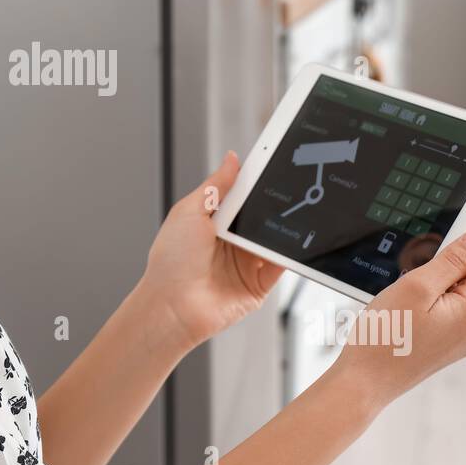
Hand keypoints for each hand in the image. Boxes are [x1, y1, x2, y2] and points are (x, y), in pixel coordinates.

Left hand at [137, 151, 286, 351]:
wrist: (172, 305)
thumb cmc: (170, 261)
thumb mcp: (190, 211)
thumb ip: (215, 185)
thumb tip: (233, 159)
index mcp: (215, 221)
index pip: (243, 196)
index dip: (257, 182)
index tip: (274, 164)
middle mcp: (233, 241)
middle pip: (262, 216)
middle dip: (275, 204)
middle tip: (290, 187)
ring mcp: (247, 262)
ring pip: (275, 238)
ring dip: (284, 227)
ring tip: (295, 211)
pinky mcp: (259, 285)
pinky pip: (281, 265)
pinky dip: (290, 254)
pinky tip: (294, 242)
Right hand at [331, 180, 465, 413]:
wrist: (366, 383)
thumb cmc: (384, 337)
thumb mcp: (415, 287)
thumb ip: (452, 259)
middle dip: (465, 247)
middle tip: (435, 242)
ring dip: (447, 271)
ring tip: (407, 287)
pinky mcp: (457, 339)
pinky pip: (458, 301)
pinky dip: (443, 288)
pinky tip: (414, 297)